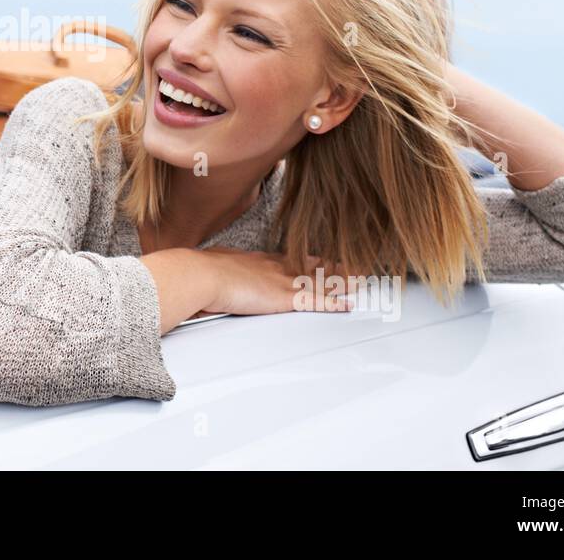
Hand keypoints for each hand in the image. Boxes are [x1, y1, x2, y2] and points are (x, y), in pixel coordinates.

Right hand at [200, 246, 353, 315]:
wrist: (203, 275)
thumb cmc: (203, 272)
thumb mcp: (215, 265)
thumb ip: (221, 269)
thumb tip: (213, 271)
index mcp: (259, 260)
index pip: (292, 258)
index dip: (309, 260)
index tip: (321, 259)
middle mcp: (275, 267)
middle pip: (311, 266)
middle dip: (333, 267)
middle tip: (352, 267)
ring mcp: (282, 282)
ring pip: (320, 282)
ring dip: (342, 283)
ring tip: (361, 281)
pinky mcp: (284, 298)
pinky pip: (316, 301)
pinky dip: (334, 304)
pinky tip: (347, 304)